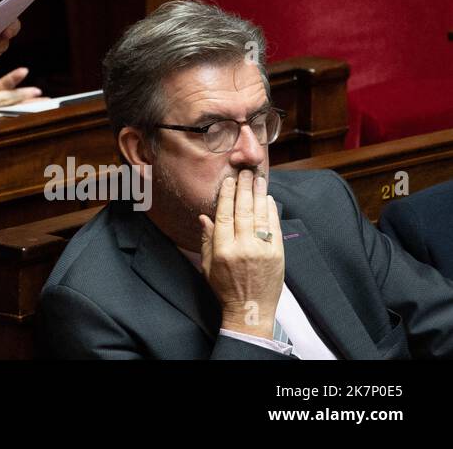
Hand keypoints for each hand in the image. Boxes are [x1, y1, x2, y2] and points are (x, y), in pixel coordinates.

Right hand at [0, 64, 45, 119]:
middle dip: (30, 103)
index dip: (21, 94)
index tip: (36, 92)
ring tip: (41, 98)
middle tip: (49, 101)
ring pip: (9, 106)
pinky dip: (11, 101)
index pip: (4, 98)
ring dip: (24, 102)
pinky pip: (1, 106)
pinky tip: (25, 97)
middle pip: (12, 106)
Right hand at [200, 170, 283, 339]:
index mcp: (222, 250)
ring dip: (259, 195)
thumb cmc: (225, 289)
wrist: (250, 311)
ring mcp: (262, 251)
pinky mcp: (277, 255)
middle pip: (243, 211)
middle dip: (244, 189)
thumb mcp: (207, 266)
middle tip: (245, 172)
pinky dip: (271, 212)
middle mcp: (243, 248)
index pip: (224, 215)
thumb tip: (204, 217)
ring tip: (258, 179)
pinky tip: (268, 199)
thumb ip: (206, 240)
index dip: (226, 196)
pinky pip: (273, 228)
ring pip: (260, 216)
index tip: (228, 181)